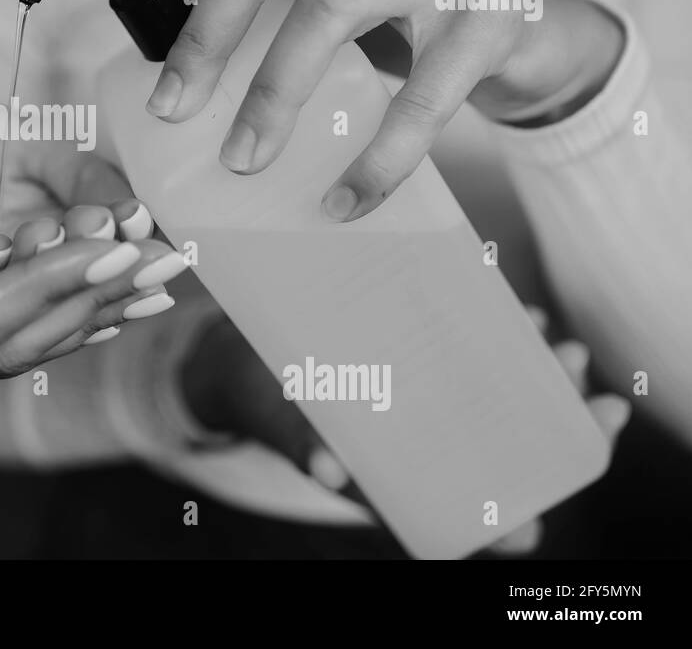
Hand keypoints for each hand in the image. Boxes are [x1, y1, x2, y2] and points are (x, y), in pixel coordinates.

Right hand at [0, 143, 182, 403]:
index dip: (43, 289)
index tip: (109, 247)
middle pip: (11, 343)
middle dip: (91, 300)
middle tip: (165, 262)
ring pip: (18, 341)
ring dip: (90, 308)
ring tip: (157, 275)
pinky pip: (4, 328)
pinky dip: (59, 307)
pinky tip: (104, 290)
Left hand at [80, 0, 624, 221]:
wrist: (546, 33)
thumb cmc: (416, 26)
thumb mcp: (341, 4)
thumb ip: (273, 23)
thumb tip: (177, 104)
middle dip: (202, 37)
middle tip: (170, 110)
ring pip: (326, 13)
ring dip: (271, 96)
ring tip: (241, 162)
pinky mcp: (489, 20)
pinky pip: (419, 95)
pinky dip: (375, 156)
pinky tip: (342, 200)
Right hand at [181, 303, 630, 554]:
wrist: (248, 356)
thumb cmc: (265, 401)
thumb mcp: (279, 420)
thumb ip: (301, 443)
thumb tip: (327, 471)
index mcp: (394, 483)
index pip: (463, 519)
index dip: (505, 525)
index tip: (533, 521)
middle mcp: (425, 447)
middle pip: (507, 456)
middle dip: (555, 432)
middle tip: (592, 399)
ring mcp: (434, 403)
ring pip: (504, 402)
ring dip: (545, 381)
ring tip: (566, 348)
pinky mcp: (431, 362)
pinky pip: (482, 356)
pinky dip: (510, 338)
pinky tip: (527, 315)